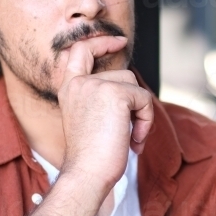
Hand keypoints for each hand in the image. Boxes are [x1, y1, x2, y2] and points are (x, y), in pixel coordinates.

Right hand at [57, 36, 153, 192]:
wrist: (87, 174)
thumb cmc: (91, 157)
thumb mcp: (91, 119)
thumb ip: (101, 98)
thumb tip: (132, 91)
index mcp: (69, 88)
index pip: (80, 51)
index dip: (101, 42)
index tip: (120, 41)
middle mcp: (79, 83)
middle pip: (123, 75)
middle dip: (134, 102)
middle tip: (131, 131)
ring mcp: (96, 86)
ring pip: (135, 87)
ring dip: (141, 114)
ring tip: (131, 138)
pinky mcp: (115, 94)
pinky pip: (144, 99)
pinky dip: (146, 121)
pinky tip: (134, 140)